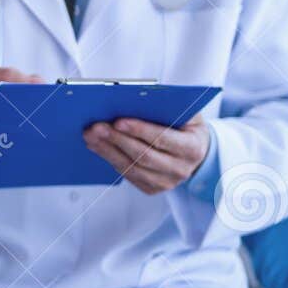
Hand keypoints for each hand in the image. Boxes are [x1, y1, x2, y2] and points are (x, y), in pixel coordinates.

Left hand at [84, 116, 210, 195]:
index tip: (119, 121)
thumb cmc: (187, 127)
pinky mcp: (152, 188)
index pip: (163, 139)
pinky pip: (128, 175)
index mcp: (192, 147)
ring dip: (108, 151)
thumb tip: (135, 99)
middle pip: (144, 156)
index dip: (140, 130)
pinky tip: (98, 147)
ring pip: (132, 168)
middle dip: (117, 140)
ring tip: (91, 136)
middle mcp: (181, 169)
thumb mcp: (185, 112)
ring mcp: (166, 182)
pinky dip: (111, 160)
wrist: (196, 150)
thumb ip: (166, 106)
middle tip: (97, 127)